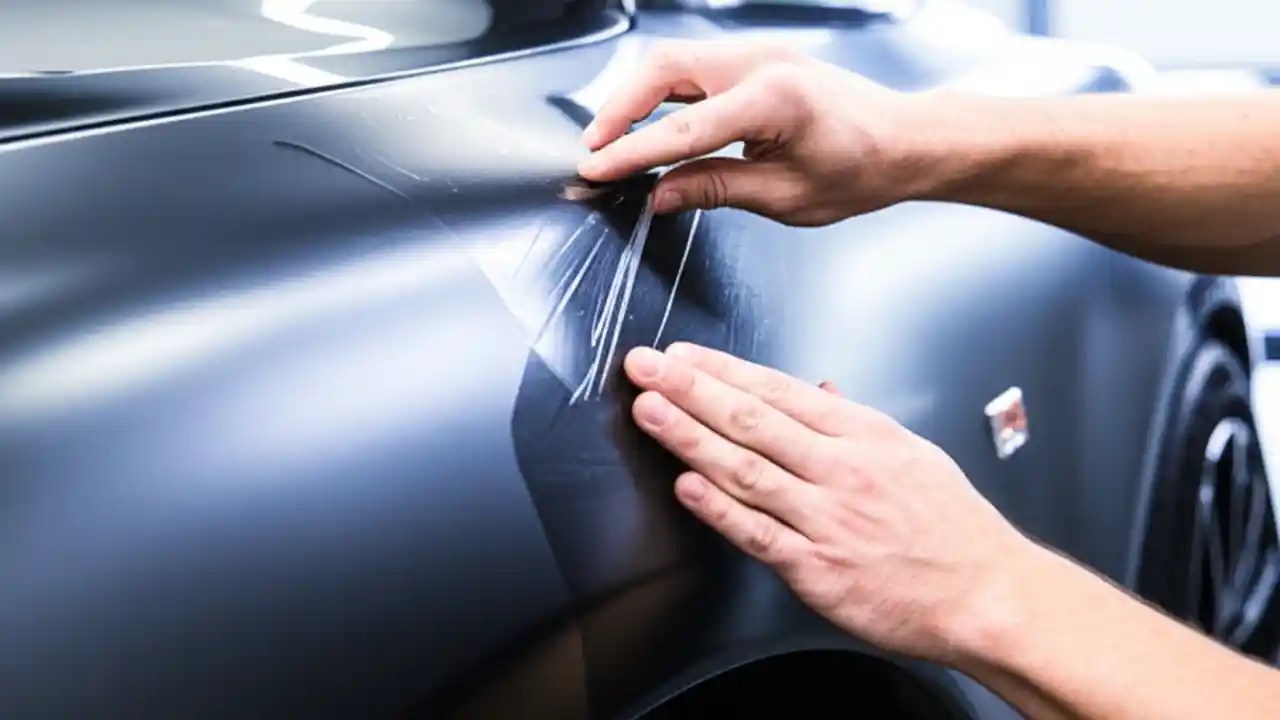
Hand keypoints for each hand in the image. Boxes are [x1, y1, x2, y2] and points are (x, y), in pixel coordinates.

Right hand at [577, 40, 934, 224]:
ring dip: (636, 96)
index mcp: (773, 99)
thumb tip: (658, 194)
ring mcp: (759, 52)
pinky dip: (662, 90)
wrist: (904, 140)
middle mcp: (762, 63)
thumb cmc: (861, 170)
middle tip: (595, 151)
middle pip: (663, 68)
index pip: (681, 128)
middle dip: (618, 108)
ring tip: (613, 139)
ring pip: (674, 61)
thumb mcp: (785, 197)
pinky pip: (694, 65)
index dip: (631, 153)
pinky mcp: (757, 58)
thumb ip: (715, 189)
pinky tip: (652, 120)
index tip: (595, 171)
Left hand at [622, 342, 1037, 664]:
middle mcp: (841, 470)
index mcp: (862, 435)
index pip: (777, 390)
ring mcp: (827, 519)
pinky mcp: (819, 570)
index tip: (681, 354)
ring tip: (651, 411)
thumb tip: (817, 390)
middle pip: (752, 420)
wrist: (988, 594)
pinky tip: (688, 486)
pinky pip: (759, 535)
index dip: (722, 369)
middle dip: (691, 389)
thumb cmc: (952, 526)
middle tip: (646, 366)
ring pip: (747, 469)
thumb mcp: (911, 452)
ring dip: (691, 437)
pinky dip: (721, 509)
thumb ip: (854, 422)